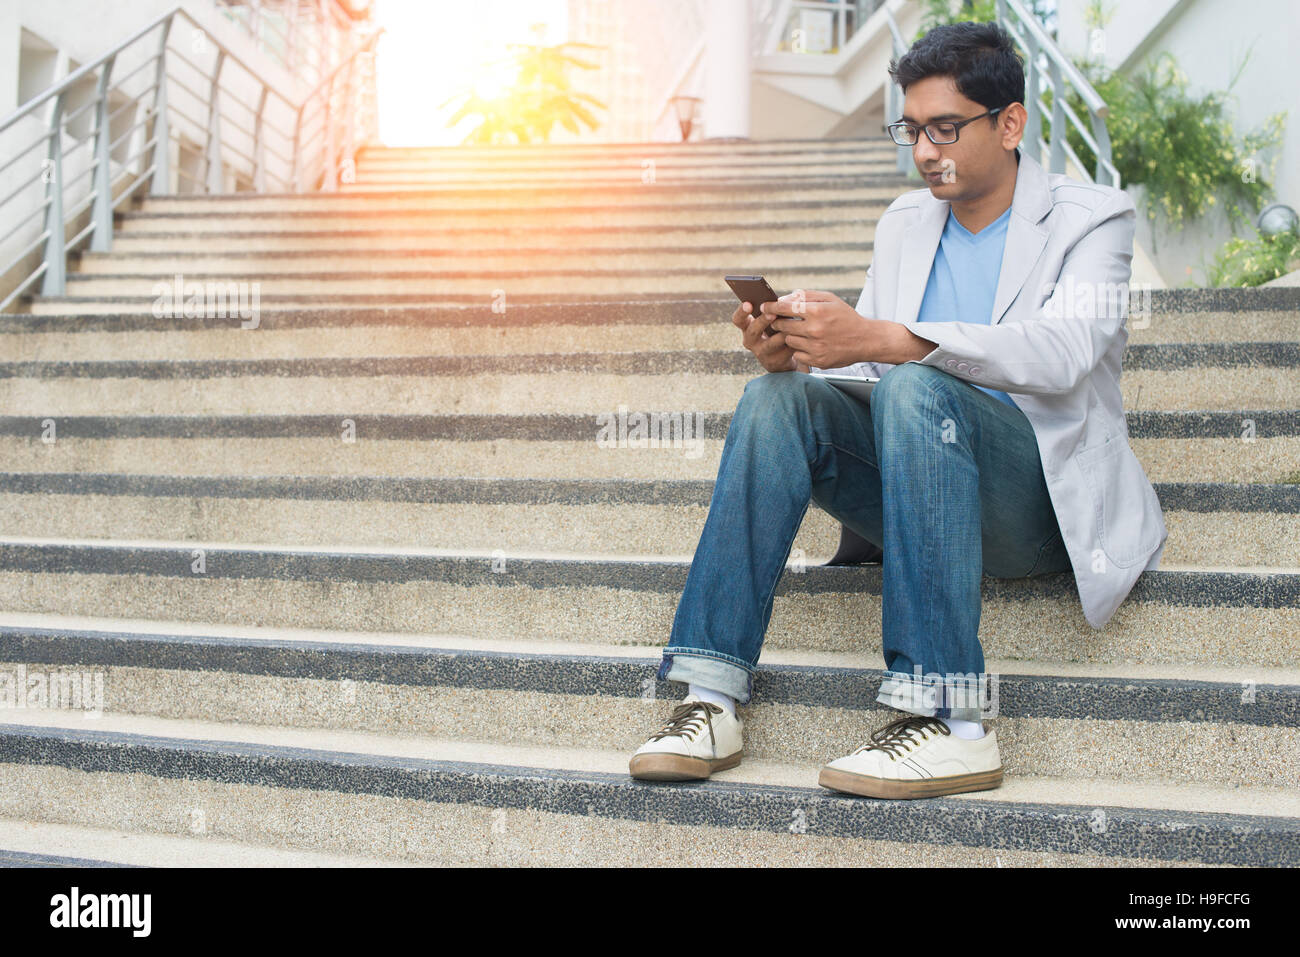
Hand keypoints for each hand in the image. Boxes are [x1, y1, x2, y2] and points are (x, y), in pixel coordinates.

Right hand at [732, 299, 810, 372]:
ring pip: (771, 343)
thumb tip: (781, 300)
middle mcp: (750, 341)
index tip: (748, 304)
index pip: (738, 319)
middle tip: (772, 313)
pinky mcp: (774, 362)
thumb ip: (771, 310)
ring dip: (782, 333)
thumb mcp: (770, 320)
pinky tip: (802, 336)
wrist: (782, 357)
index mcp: (747, 327)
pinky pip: (785, 350)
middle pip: (753, 331)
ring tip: (792, 325)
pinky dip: (794, 341)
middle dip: (762, 321)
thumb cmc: (776, 331)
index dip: (741, 312)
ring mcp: (761, 353)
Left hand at [764, 289, 936, 367]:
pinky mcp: (817, 360)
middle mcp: (815, 330)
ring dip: (790, 336)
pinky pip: (797, 354)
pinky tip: (808, 344)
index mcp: (817, 311)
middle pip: (782, 325)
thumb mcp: (830, 299)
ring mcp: (815, 347)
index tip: (764, 307)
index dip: (771, 307)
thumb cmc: (846, 316)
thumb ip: (805, 295)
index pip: (784, 308)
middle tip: (780, 320)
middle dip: (778, 322)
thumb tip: (783, 298)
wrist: (865, 340)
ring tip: (800, 332)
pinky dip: (799, 349)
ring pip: (788, 340)